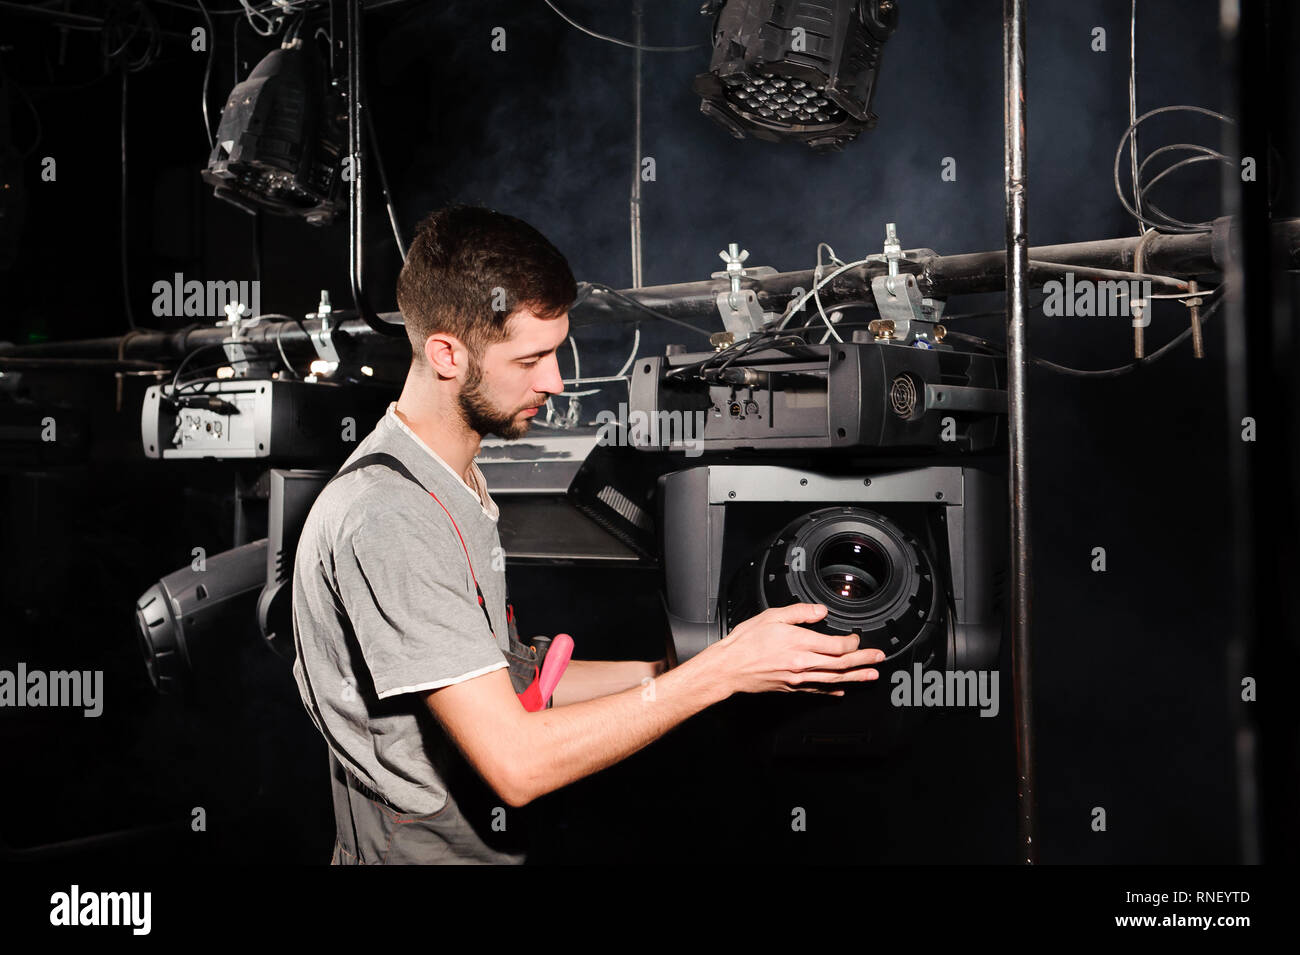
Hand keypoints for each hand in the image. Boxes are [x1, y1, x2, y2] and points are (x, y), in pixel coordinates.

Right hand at [705, 602, 883, 697]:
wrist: (728, 667)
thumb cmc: (746, 642)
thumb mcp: (772, 616)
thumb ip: (799, 612)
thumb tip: (820, 611)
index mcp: (800, 644)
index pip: (837, 647)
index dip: (852, 643)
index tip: (856, 638)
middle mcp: (802, 664)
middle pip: (841, 664)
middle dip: (863, 661)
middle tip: (878, 658)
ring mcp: (798, 679)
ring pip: (834, 679)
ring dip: (855, 677)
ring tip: (871, 676)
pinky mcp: (791, 688)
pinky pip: (818, 690)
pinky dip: (832, 690)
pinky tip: (842, 690)